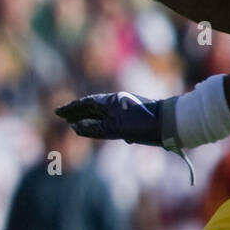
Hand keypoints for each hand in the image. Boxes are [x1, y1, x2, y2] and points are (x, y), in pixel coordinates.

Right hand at [54, 91, 176, 148]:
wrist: (171, 123)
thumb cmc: (143, 124)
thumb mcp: (115, 128)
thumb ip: (94, 128)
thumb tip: (75, 128)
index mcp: (111, 101)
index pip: (86, 103)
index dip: (71, 108)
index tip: (58, 112)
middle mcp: (116, 102)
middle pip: (92, 106)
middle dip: (77, 111)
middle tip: (62, 116)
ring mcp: (125, 108)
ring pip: (102, 112)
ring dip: (88, 117)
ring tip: (76, 122)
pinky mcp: (132, 117)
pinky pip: (111, 118)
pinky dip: (100, 122)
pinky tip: (99, 128)